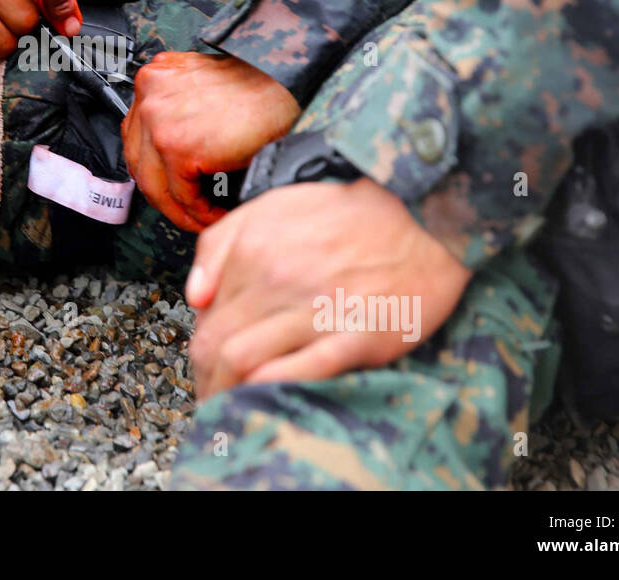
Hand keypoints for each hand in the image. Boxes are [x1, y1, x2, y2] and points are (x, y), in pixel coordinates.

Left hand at [121, 51, 299, 231]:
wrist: (288, 89)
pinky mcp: (177, 147)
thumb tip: (172, 159)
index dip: (154, 169)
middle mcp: (150, 93)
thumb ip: (180, 112)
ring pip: (156, 185)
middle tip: (187, 211)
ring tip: (204, 219)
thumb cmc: (260, 90)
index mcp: (155, 76)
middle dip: (164, 195)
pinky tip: (216, 216)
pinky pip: (183, 196)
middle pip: (140, 162)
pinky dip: (201, 213)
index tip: (172, 188)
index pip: (136, 136)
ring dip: (181, 211)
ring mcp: (158, 120)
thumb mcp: (205, 90)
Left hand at [185, 178, 471, 399]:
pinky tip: (264, 400)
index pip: (205, 320)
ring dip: (227, 394)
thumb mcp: (272, 206)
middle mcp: (276, 280)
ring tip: (231, 411)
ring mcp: (315, 310)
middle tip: (213, 400)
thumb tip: (196, 298)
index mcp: (252, 251)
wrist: (423, 219)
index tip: (206, 370)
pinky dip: (270, 389)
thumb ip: (221, 244)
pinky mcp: (355, 336)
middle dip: (206, 382)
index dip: (199, 353)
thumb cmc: (347, 215)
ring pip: (243, 362)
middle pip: (215, 346)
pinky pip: (299, 371)